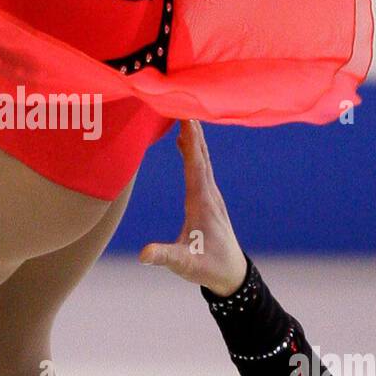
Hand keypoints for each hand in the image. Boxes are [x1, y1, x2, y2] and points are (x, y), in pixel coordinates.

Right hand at [139, 119, 247, 296]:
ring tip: (184, 113)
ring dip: (194, 136)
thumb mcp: (183, 264)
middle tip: (183, 101)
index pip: (195, 165)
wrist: (232, 274)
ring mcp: (211, 195)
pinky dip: (194, 150)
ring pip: (203, 158)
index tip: (184, 116)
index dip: (190, 140)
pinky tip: (186, 142)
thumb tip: (143, 255)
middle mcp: (209, 193)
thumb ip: (164, 257)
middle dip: (192, 129)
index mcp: (202, 202)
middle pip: (201, 154)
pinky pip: (201, 166)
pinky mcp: (209, 199)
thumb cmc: (207, 267)